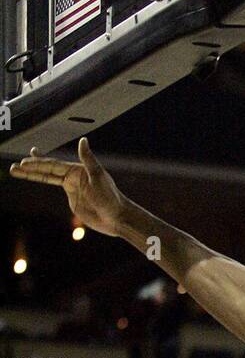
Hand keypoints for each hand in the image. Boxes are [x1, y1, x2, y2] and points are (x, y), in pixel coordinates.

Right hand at [9, 137, 126, 236]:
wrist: (117, 217)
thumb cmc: (110, 197)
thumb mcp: (98, 177)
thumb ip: (88, 159)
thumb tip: (83, 140)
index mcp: (77, 170)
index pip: (52, 166)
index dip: (37, 164)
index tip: (24, 162)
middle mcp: (72, 177)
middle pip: (46, 171)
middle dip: (30, 169)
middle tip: (14, 167)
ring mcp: (71, 188)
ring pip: (47, 179)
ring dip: (32, 175)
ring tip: (16, 172)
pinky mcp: (72, 200)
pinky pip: (55, 190)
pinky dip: (44, 184)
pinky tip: (35, 177)